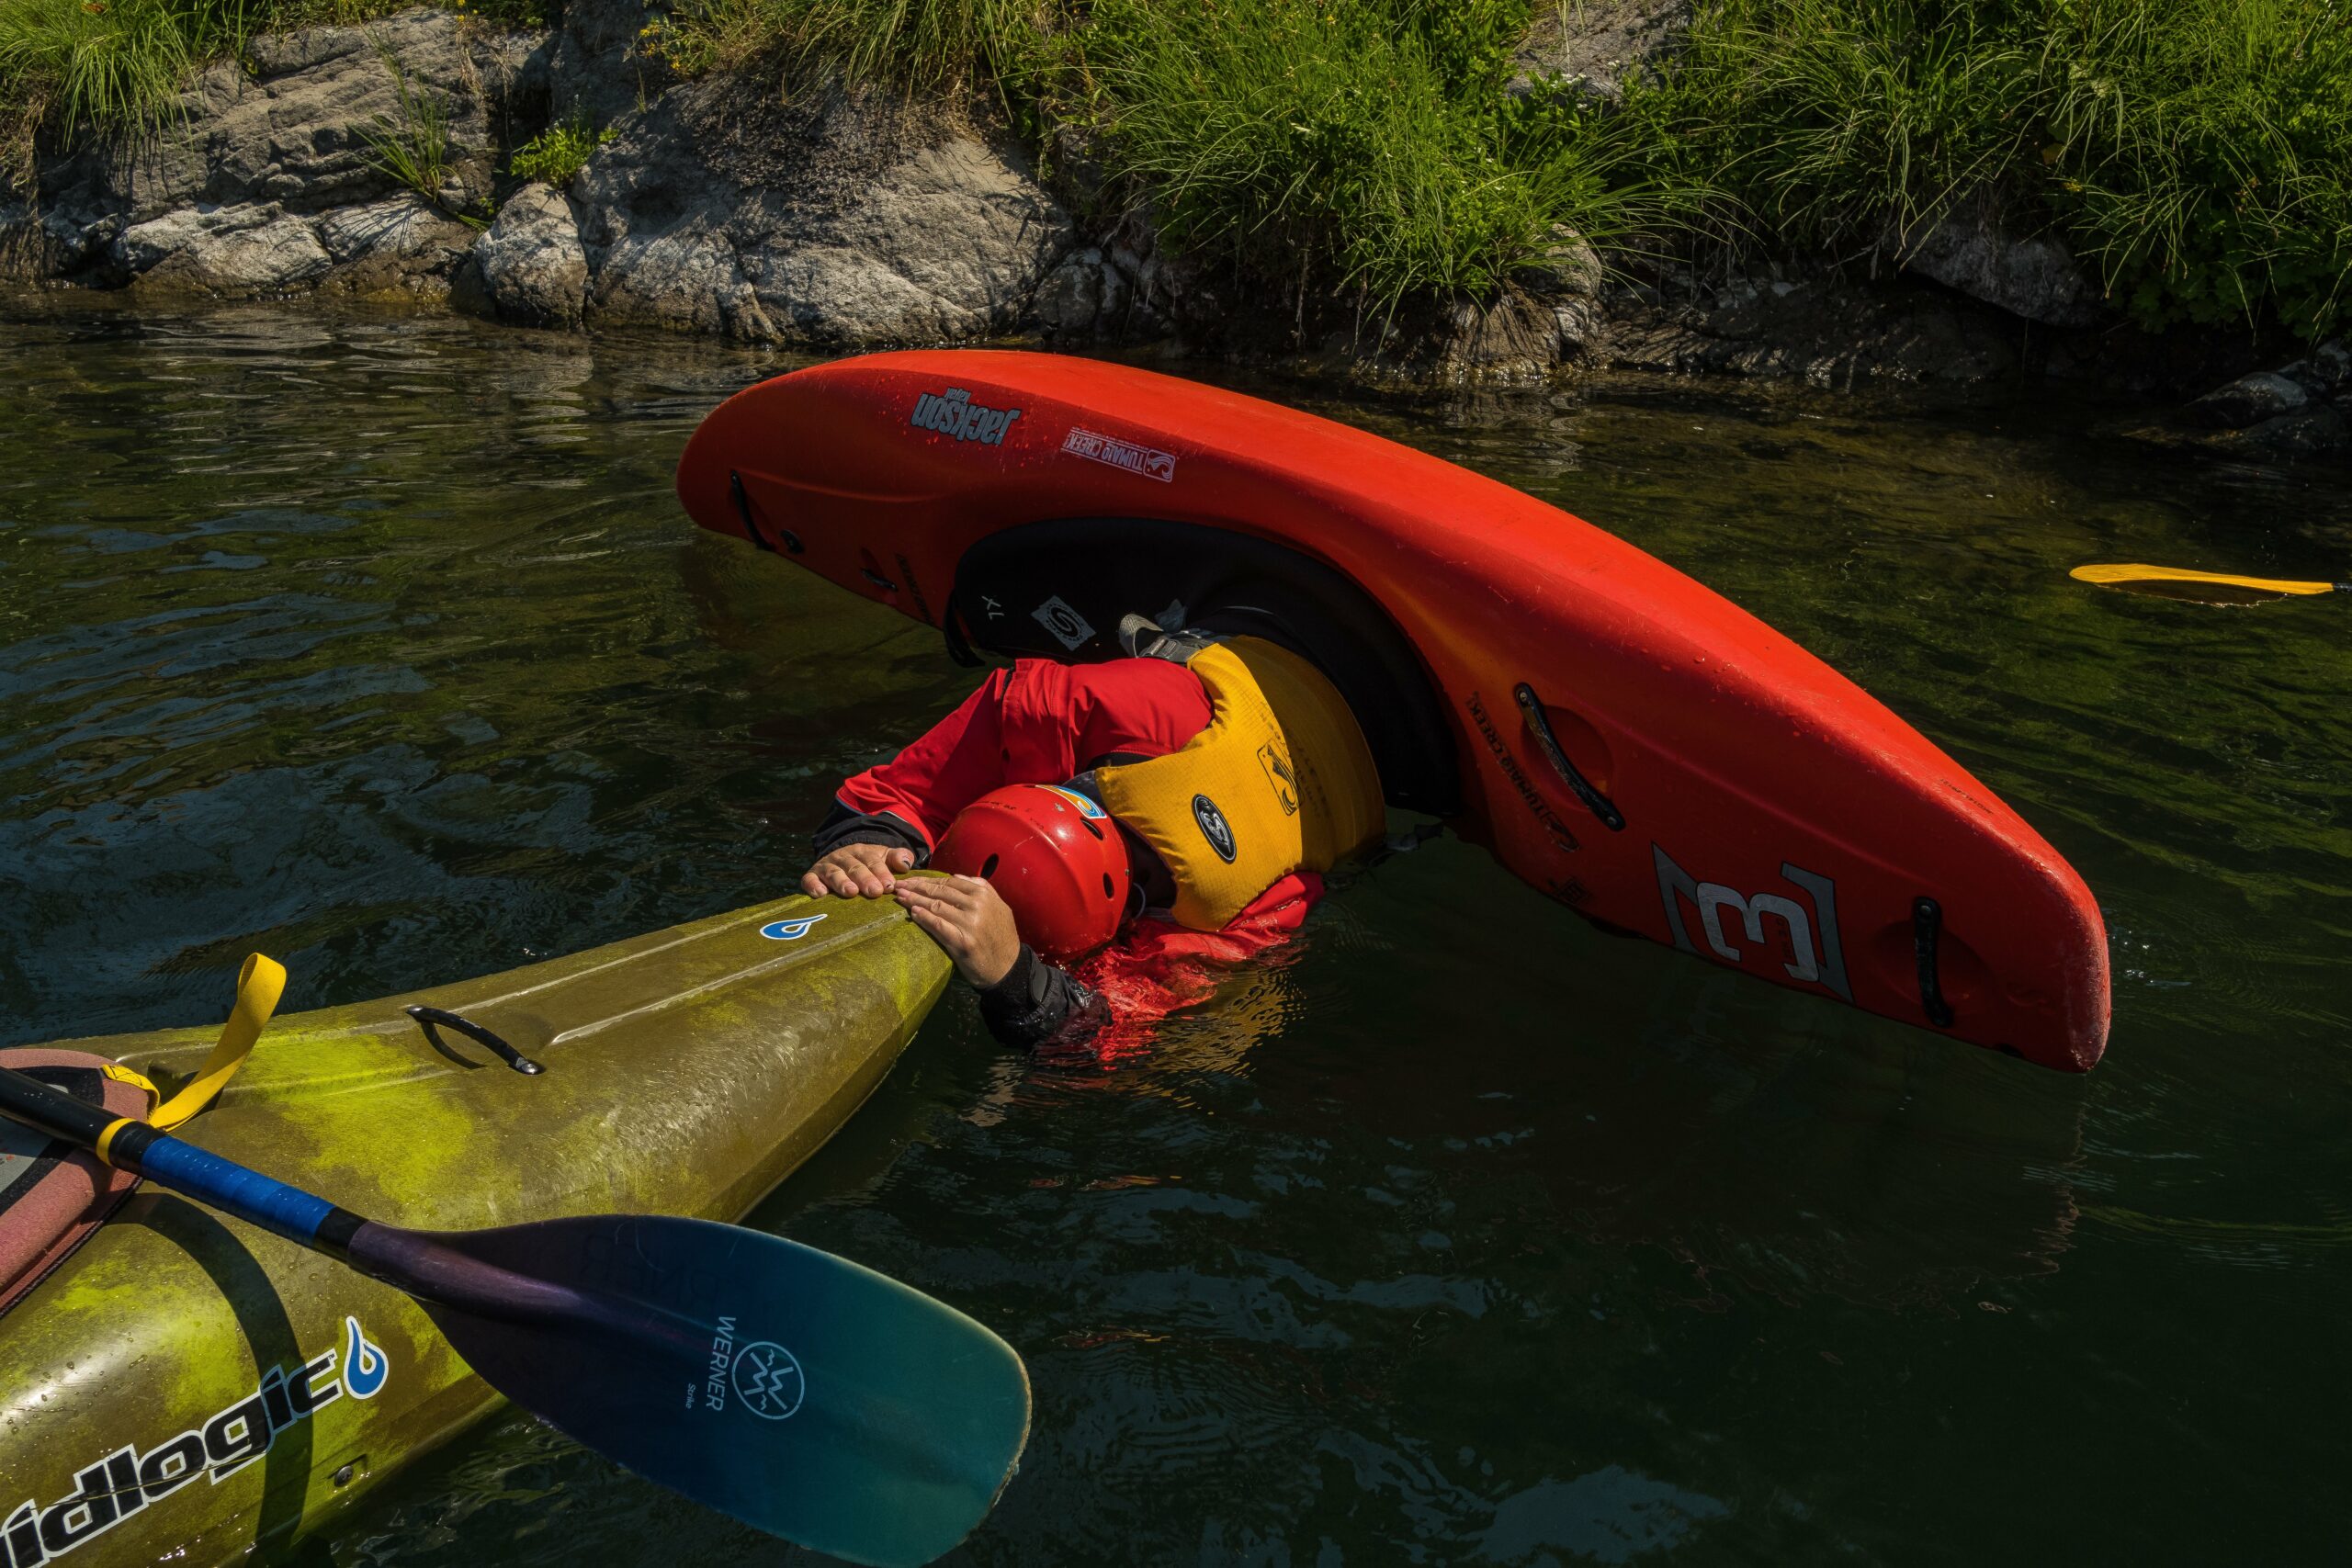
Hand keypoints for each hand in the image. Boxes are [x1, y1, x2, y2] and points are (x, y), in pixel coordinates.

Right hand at [801, 843, 916, 897]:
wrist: (841, 860)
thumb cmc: (868, 865)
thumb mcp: (884, 858)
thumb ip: (897, 858)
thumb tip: (906, 863)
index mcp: (862, 852)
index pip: (872, 860)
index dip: (881, 872)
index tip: (889, 885)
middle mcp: (843, 857)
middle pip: (854, 867)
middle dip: (865, 878)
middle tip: (875, 891)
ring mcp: (826, 866)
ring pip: (833, 872)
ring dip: (841, 882)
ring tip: (851, 892)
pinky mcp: (812, 876)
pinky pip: (809, 879)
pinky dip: (813, 885)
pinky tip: (820, 894)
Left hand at [894, 875, 1021, 987]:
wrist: (1008, 967)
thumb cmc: (1001, 936)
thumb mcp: (999, 906)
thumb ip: (982, 887)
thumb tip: (956, 877)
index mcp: (983, 895)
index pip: (948, 883)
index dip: (926, 880)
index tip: (910, 880)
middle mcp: (976, 906)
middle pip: (939, 892)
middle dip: (915, 888)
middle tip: (898, 886)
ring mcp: (969, 924)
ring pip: (936, 907)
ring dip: (915, 901)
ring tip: (900, 898)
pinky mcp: (962, 942)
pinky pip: (939, 926)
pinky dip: (924, 919)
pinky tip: (913, 913)